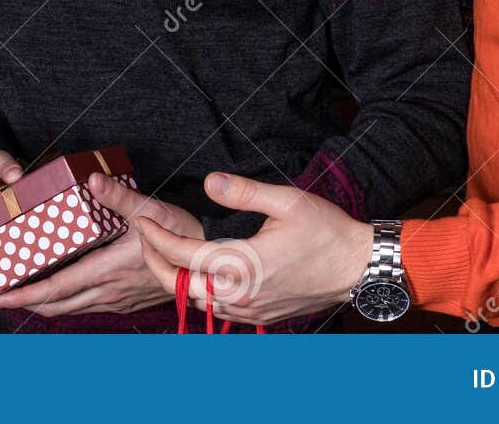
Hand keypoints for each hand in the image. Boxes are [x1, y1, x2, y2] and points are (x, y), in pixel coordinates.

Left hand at [0, 172, 205, 317]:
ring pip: (72, 309)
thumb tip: (91, 179)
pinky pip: (89, 306)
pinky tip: (61, 293)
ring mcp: (118, 299)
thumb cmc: (179, 232)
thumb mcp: (150, 209)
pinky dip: (67, 302)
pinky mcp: (126, 301)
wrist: (208, 260)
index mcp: (108, 269)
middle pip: (58, 305)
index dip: (26, 294)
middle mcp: (109, 290)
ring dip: (45, 304)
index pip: (57, 288)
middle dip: (26, 303)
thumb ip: (118, 197)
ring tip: (22, 294)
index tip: (0, 296)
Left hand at [135, 171, 374, 326]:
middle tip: (145, 240)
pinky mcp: (260, 316)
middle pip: (179, 286)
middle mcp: (240, 293)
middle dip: (155, 263)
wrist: (357, 268)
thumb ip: (242, 192)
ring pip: (197, 302)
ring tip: (166, 255)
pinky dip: (201, 294)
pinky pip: (219, 311)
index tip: (141, 221)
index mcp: (241, 263)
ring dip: (177, 281)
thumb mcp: (285, 201)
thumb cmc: (325, 231)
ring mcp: (250, 309)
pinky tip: (201, 275)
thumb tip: (208, 182)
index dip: (156, 238)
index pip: (182, 255)